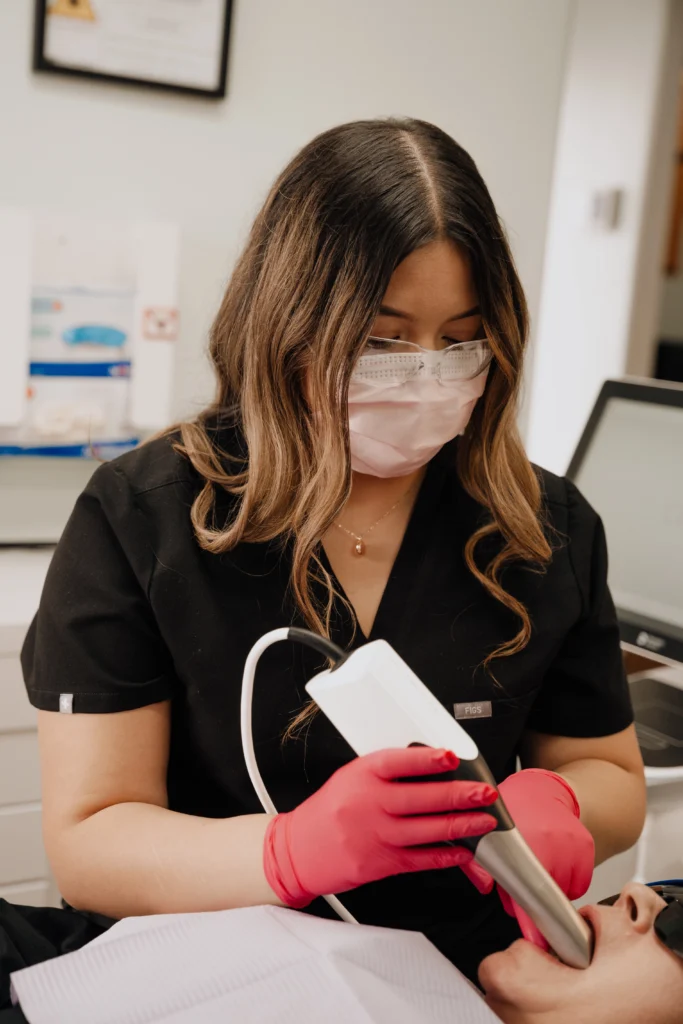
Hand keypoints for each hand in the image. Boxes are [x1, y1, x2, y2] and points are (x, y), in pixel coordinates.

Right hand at [263, 746, 498, 906]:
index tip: (450, 756)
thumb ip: (387, 771)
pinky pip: (421, 860)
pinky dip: (446, 856)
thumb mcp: (351, 776)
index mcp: (361, 776)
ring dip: (461, 826)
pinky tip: (464, 851)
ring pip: (426, 831)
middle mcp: (368, 805)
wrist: (299, 850)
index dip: (426, 759)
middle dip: (459, 796)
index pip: (396, 763)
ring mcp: (375, 836)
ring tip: (485, 820)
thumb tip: (433, 764)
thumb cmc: (330, 810)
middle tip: (484, 792)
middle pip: (420, 799)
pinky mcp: (381, 864)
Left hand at [495, 769, 594, 947]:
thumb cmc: (512, 812)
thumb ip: (481, 864)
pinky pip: (580, 882)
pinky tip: (554, 862)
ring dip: (551, 890)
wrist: (542, 790)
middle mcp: (552, 840)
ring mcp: (573, 843)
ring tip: (539, 865)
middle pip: (548, 893)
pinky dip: (568, 881)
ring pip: (566, 891)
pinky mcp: (587, 846)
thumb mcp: (487, 833)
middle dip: (533, 900)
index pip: (529, 888)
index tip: (536, 939)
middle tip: (521, 883)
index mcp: (524, 837)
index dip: (531, 918)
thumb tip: (490, 891)